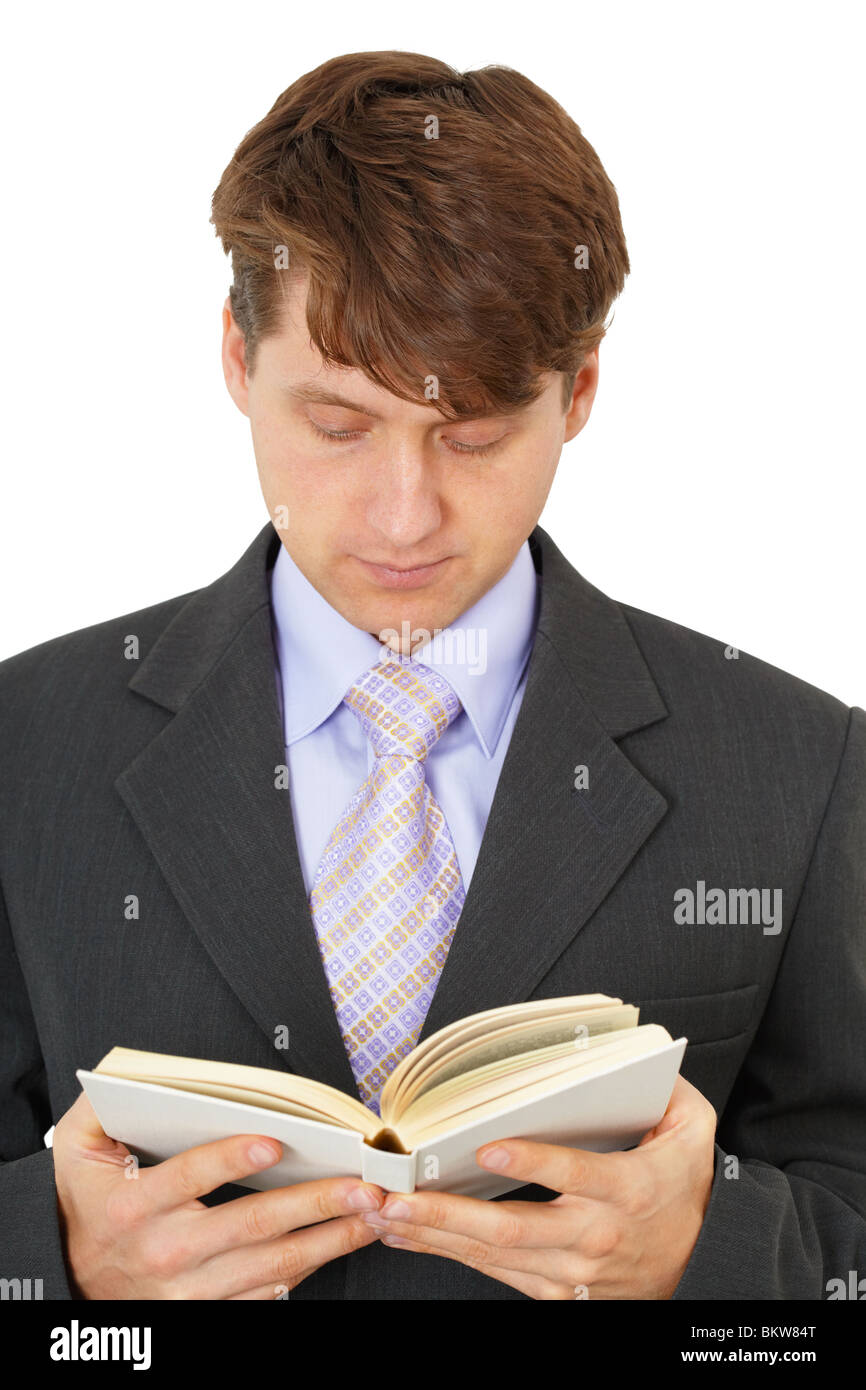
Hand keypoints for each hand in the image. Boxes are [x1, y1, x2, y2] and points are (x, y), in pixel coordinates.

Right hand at [53, 1091, 384, 1298]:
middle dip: (314, 1202)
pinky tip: (339, 1242)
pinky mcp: (205, 1312)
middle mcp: (164, 1252)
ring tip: (370, 1214)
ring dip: (328, 1239)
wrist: (68, 1277)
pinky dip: (308, 1268)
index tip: (276, 1141)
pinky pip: (267, 1293)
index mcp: (134, 1206)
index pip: (189, 1177)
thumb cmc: (85, 1203)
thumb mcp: (77, 1146)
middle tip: (361, 1185)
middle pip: (251, 1224)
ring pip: (271, 1265)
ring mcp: (187, 1291)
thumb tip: (130, 1073)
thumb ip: (101, 1103)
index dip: (232, 1158)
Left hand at [362, 1075, 715, 1298]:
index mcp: (626, 1191)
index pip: (574, 1175)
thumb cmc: (685, 1189)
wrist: (703, 1263)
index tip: (488, 1146)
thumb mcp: (692, 1131)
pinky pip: (495, 1273)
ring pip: (494, 1256)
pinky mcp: (557, 1292)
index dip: (531, 1162)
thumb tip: (640, 1054)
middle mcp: (595, 1237)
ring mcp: (573, 1272)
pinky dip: (448, 1253)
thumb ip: (668, 1089)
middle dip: (448, 1214)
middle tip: (399, 1198)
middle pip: (513, 1228)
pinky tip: (410, 1233)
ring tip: (385, 1214)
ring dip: (433, 1234)